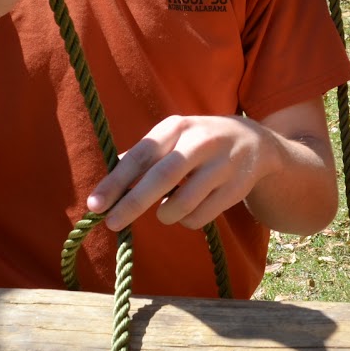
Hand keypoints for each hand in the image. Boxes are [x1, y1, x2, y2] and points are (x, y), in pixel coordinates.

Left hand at [88, 115, 273, 231]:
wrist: (254, 143)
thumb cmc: (198, 143)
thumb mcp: (172, 138)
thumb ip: (142, 157)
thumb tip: (106, 184)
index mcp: (177, 127)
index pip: (141, 155)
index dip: (116, 181)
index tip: (95, 204)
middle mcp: (201, 142)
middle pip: (162, 178)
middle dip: (134, 204)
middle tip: (112, 223)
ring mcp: (222, 166)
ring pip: (182, 204)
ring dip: (166, 214)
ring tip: (166, 209)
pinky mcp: (235, 188)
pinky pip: (200, 217)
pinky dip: (187, 220)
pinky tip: (191, 208)